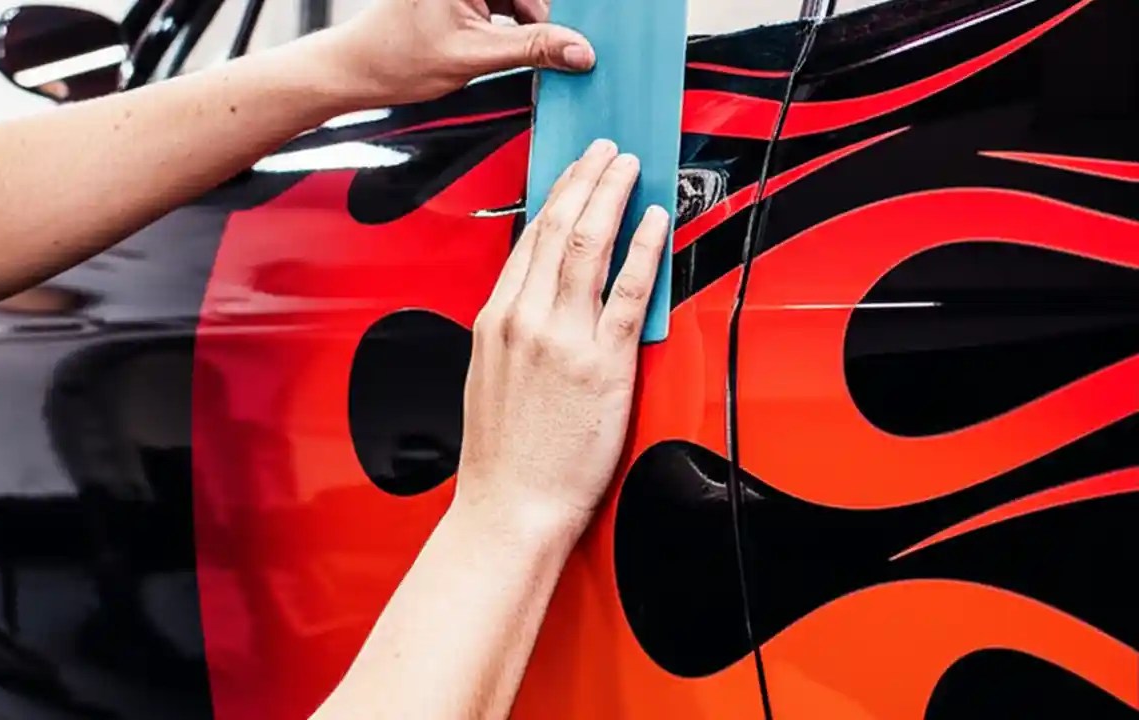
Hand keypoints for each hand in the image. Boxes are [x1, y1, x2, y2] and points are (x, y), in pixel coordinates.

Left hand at [333, 0, 595, 105]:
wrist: (357, 71)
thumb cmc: (395, 58)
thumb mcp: (475, 55)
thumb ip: (532, 49)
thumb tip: (579, 50)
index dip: (556, 13)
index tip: (581, 33)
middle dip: (541, 19)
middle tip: (557, 52)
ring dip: (526, 25)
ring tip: (511, 52)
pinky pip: (504, 2)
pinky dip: (512, 25)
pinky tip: (508, 47)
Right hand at [455, 140, 669, 538]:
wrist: (510, 509)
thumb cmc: (502, 458)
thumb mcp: (487, 378)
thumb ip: (510, 333)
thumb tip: (534, 302)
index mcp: (495, 321)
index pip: (527, 239)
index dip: (554, 196)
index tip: (570, 173)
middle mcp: (526, 320)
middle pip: (557, 229)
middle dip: (584, 179)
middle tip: (604, 152)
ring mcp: (564, 338)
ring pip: (589, 245)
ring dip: (613, 196)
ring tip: (629, 169)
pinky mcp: (603, 363)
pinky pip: (629, 291)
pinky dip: (644, 249)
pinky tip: (655, 223)